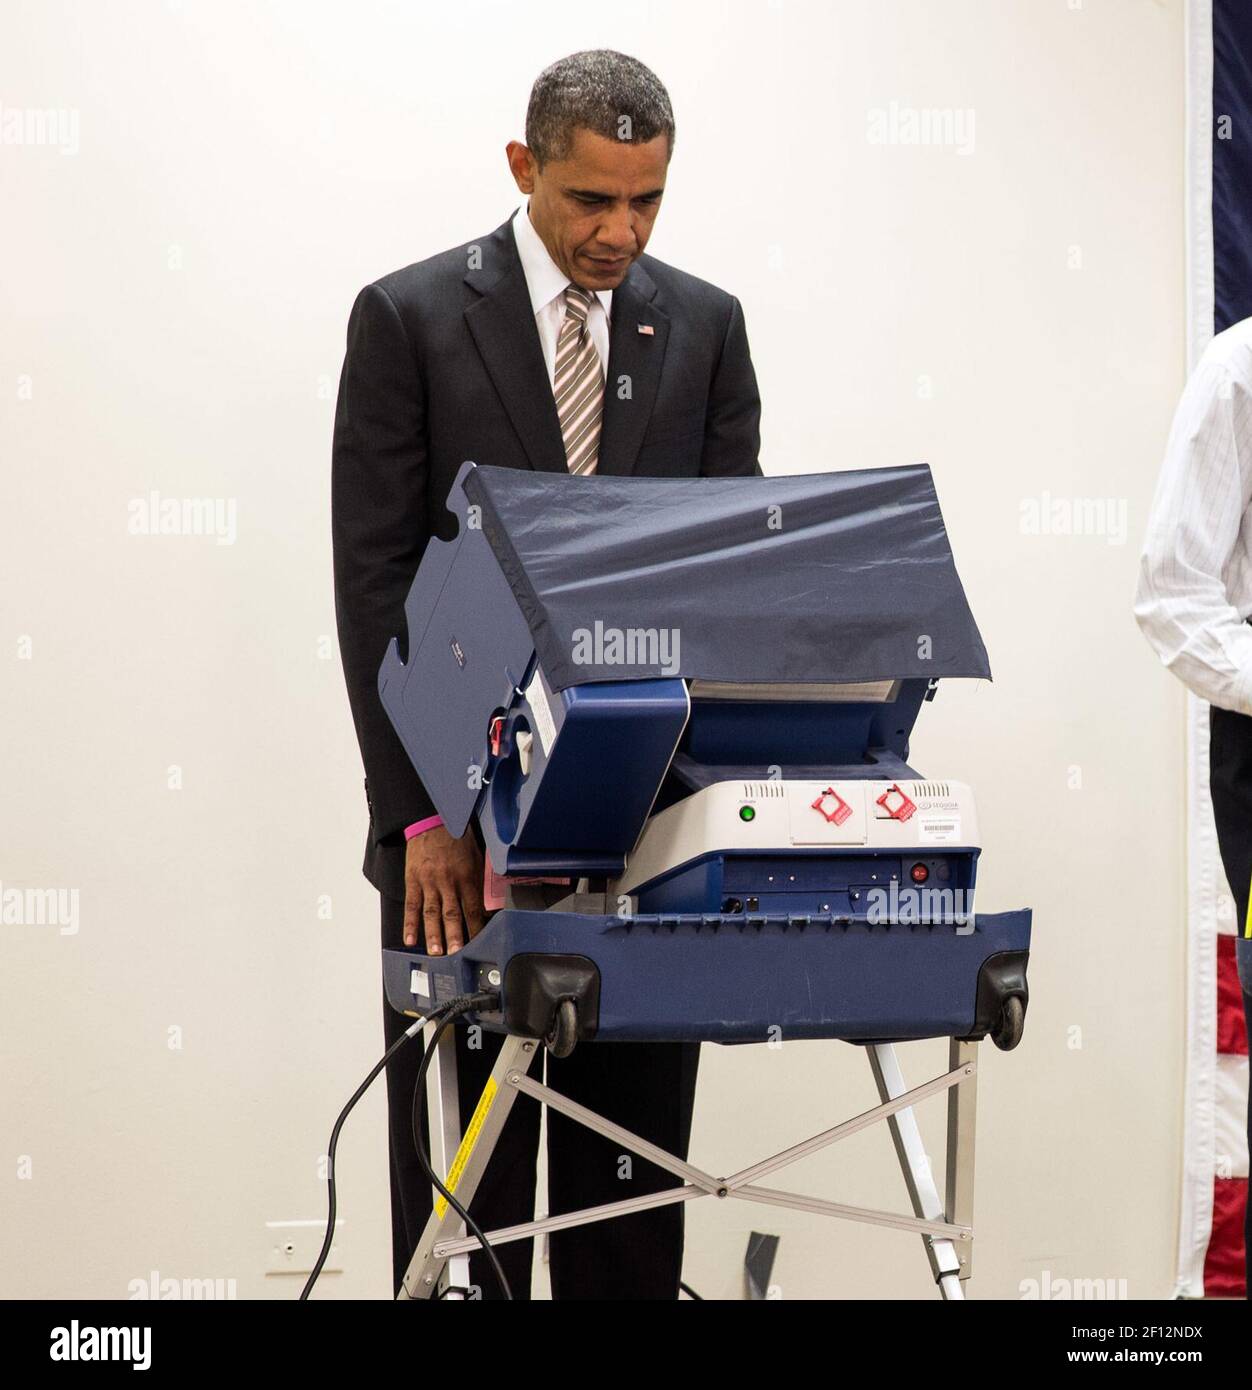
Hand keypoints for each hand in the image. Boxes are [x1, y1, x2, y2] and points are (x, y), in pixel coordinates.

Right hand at [404, 825, 484, 954]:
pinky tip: (409, 938)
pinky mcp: (413, 880)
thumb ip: (481, 881)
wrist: (432, 820)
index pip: (474, 908)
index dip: (477, 928)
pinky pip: (412, 905)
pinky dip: (409, 923)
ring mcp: (429, 882)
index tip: (479, 943)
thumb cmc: (456, 838)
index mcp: (466, 875)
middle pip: (452, 913)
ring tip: (435, 952)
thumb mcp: (477, 856)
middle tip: (456, 954)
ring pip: (432, 912)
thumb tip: (489, 905)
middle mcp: (448, 881)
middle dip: (455, 936)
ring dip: (434, 934)